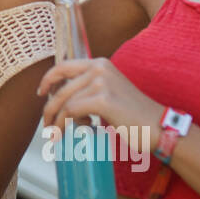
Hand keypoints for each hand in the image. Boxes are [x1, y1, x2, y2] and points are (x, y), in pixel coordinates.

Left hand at [37, 57, 160, 140]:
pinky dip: (63, 124)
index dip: (48, 79)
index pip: (63, 66)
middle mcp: (99, 68)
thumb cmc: (134, 115)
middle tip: (47, 126)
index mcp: (100, 63)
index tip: (40, 93)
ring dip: (55, 121)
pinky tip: (65, 134)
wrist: (158, 127)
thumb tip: (65, 100)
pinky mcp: (102, 99)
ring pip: (64, 102)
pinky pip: (71, 111)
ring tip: (56, 135)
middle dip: (49, 109)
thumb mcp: (111, 92)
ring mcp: (101, 82)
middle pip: (61, 88)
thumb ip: (91, 89)